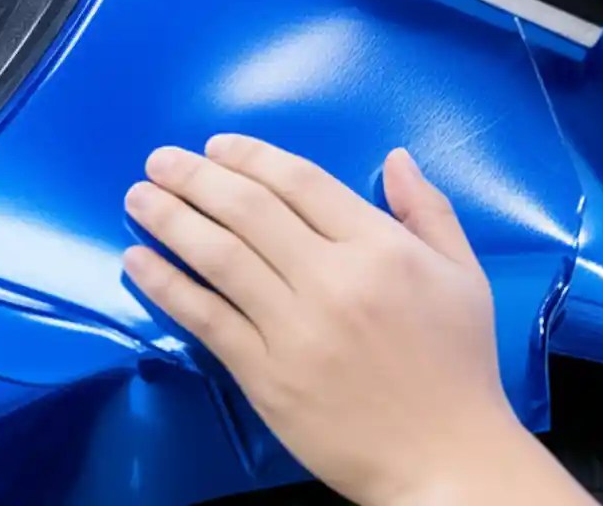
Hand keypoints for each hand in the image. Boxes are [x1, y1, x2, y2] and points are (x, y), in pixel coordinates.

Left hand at [122, 136, 591, 504]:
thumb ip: (427, 210)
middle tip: (159, 160)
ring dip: (171, 219)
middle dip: (196, 177)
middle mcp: (332, 279)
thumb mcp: (464, 275)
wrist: (444, 456)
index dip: (251, 156)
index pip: (301, 182)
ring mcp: (294, 329)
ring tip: (139, 196)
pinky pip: (206, 319)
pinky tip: (140, 261)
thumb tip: (395, 157)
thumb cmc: (457, 364)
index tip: (216, 145)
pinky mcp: (265, 375)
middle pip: (249, 210)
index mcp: (381, 249)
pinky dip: (167, 285)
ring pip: (218, 257)